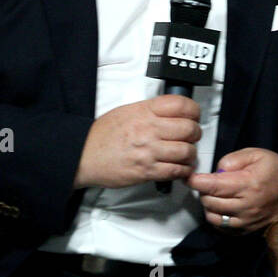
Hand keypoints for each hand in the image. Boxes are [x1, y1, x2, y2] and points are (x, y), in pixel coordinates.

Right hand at [72, 94, 201, 188]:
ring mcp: (148, 151)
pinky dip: (183, 171)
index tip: (194, 116)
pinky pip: (176, 171)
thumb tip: (173, 112)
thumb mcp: (126, 112)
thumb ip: (151, 110)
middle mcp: (148, 129)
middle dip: (195, 134)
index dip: (193, 111)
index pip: (181, 105)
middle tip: (191, 137)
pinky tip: (180, 168)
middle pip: (189, 129)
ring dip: (190, 155)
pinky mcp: (147, 171)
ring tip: (185, 155)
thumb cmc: (102, 135)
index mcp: (144, 111)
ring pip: (186, 151)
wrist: (82, 156)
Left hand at [187, 148, 277, 233]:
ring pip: (213, 216)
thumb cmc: (276, 169)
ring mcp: (247, 220)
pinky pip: (222, 228)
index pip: (213, 186)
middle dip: (203, 191)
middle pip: (210, 201)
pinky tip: (222, 207)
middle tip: (209, 182)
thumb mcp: (256, 154)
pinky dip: (216, 217)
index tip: (190, 177)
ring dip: (209, 205)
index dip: (196, 182)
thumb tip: (216, 171)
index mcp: (249, 184)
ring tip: (215, 195)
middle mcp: (247, 205)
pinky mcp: (247, 230)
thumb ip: (233, 159)